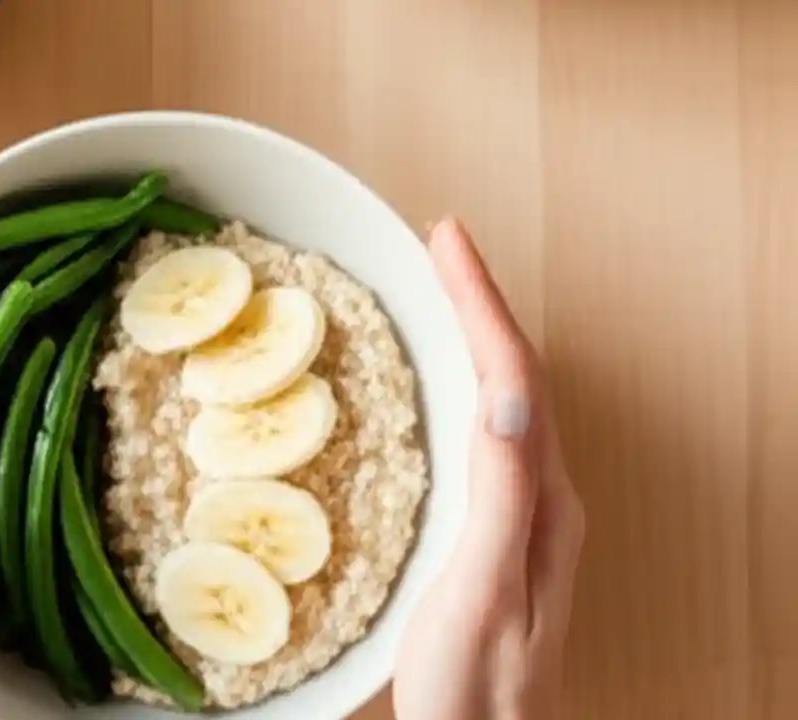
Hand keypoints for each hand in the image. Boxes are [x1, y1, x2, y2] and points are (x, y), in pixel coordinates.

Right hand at [393, 220, 585, 719]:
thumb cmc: (474, 689)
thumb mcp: (483, 592)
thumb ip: (501, 496)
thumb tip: (508, 394)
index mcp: (542, 501)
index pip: (514, 379)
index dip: (481, 303)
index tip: (447, 239)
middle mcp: (543, 496)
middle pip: (516, 375)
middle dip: (480, 302)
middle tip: (442, 244)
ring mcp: (523, 513)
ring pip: (504, 398)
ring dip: (476, 335)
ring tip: (442, 288)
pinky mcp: (497, 530)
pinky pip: (486, 431)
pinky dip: (464, 382)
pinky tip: (443, 378)